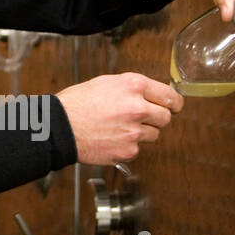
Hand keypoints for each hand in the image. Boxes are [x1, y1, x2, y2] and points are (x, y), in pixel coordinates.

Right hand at [56, 73, 183, 164]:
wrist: (60, 127)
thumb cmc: (77, 103)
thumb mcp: (107, 83)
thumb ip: (132, 89)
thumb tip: (150, 95)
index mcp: (134, 86)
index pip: (170, 96)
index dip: (174, 103)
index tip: (174, 106)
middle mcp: (138, 108)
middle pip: (166, 117)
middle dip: (157, 118)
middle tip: (143, 119)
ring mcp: (134, 132)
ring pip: (154, 135)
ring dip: (142, 133)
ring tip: (120, 128)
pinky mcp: (127, 151)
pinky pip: (137, 149)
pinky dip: (128, 146)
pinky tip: (112, 138)